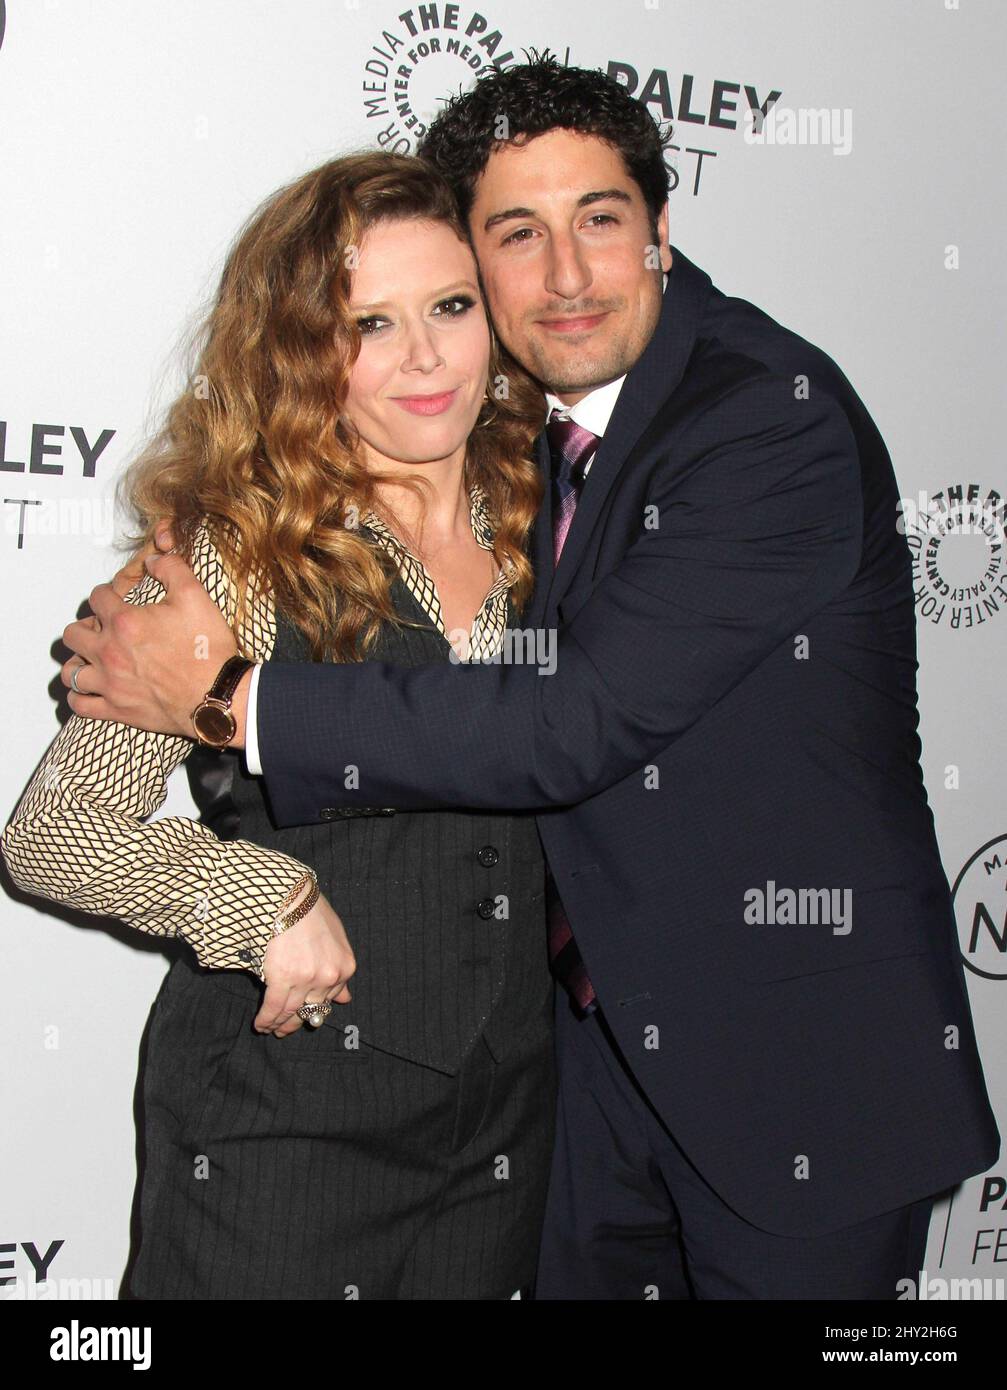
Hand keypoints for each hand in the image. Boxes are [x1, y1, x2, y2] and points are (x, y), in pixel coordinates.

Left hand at [61, 521, 241, 740]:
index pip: (97, 597)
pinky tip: (89, 690)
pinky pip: (80, 704)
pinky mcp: (117, 709)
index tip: (115, 599)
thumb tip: (154, 559)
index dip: (106, 593)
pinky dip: (78, 696)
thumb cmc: (207, 650)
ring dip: (78, 662)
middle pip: (72, 633)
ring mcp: (111, 683)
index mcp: (125, 622)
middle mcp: (110, 652)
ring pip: (71, 671)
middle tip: (101, 628)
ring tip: (90, 659)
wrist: (218, 694)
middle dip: (85, 626)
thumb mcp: (196, 597)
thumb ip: (171, 569)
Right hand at [256, 888, 356, 1036]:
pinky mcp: (284, 978)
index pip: (329, 999)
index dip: (314, 1010)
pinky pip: (274, 1007)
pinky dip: (266, 1019)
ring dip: (278, 1024)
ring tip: (270, 1028)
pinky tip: (260, 1024)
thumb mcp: (335, 939)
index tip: (305, 1016)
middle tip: (284, 1030)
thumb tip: (345, 999)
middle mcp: (329, 978)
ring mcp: (307, 980)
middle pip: (311, 1010)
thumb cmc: (311, 911)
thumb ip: (339, 970)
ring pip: (291, 1012)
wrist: (291, 896)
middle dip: (296, 1022)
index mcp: (345, 967)